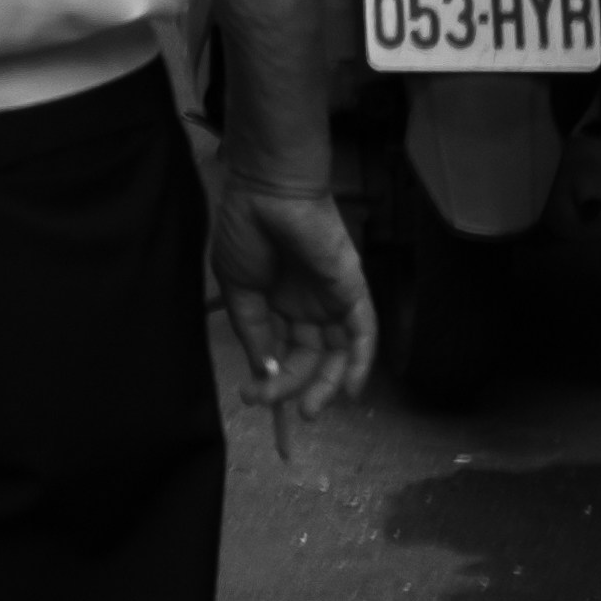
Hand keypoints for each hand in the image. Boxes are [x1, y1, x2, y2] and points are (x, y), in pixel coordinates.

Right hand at [211, 178, 376, 459]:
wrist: (267, 192)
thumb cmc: (246, 230)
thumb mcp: (237, 287)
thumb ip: (252, 330)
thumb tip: (262, 370)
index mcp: (278, 302)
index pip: (282, 351)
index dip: (270, 379)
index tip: (252, 398)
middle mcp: (308, 305)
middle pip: (308, 358)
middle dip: (289, 384)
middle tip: (267, 401)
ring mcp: (331, 298)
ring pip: (336, 353)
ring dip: (325, 385)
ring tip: (306, 409)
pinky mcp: (352, 290)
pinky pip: (363, 332)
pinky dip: (361, 362)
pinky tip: (351, 390)